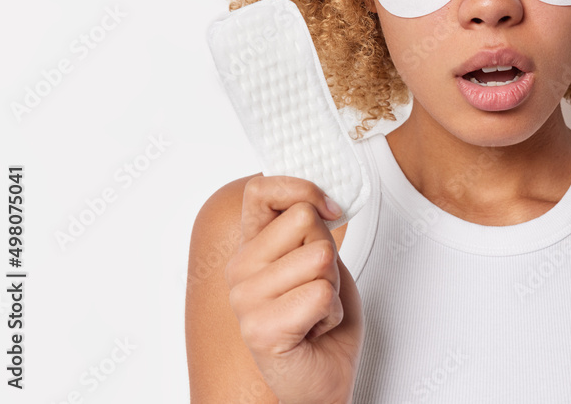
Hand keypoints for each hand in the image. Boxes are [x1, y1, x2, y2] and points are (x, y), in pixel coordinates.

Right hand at [226, 175, 363, 403]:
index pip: (261, 190)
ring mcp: (244, 300)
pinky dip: (332, 313)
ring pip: (319, 256)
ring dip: (332, 286)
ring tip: (315, 311)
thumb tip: (320, 199)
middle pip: (305, 220)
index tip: (329, 209)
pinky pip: (321, 293)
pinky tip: (314, 331)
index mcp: (250, 247)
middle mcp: (238, 270)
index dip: (302, 188)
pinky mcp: (260, 329)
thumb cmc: (322, 319)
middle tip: (318, 287)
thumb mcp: (319, 260)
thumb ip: (311, 229)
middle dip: (329, 254)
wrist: (323, 380)